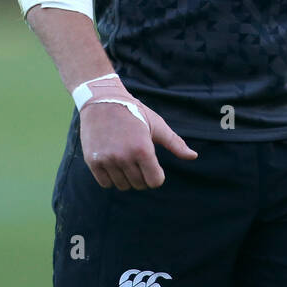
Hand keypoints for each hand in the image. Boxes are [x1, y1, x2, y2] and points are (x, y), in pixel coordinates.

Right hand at [78, 82, 197, 190]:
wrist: (102, 101)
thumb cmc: (134, 112)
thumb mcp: (157, 125)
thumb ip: (175, 143)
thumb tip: (194, 156)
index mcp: (143, 149)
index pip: (155, 181)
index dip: (156, 176)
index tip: (152, 166)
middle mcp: (124, 157)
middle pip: (139, 185)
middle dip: (141, 176)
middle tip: (137, 160)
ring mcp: (107, 160)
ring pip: (122, 186)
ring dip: (126, 178)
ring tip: (124, 160)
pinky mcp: (92, 161)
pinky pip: (105, 183)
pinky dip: (110, 178)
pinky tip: (113, 163)